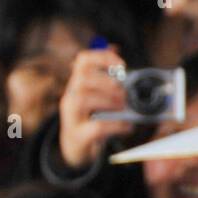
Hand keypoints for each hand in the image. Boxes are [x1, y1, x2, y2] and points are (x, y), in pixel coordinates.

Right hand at [57, 47, 130, 167]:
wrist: (76, 148)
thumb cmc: (91, 119)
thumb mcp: (97, 96)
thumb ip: (106, 76)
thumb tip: (115, 48)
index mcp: (77, 85)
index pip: (82, 61)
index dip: (102, 57)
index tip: (122, 66)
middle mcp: (70, 98)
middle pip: (81, 79)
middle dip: (106, 83)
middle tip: (124, 93)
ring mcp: (71, 117)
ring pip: (83, 100)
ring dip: (108, 101)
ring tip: (123, 107)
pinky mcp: (78, 136)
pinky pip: (96, 127)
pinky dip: (116, 125)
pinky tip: (127, 126)